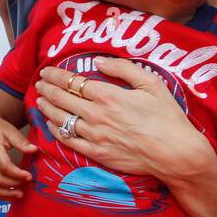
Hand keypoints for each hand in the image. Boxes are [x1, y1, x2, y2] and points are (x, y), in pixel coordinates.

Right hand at [0, 110, 34, 200]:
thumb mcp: (9, 130)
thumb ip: (21, 141)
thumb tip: (34, 150)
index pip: (4, 167)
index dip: (18, 174)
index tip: (30, 176)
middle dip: (13, 185)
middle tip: (27, 184)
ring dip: (5, 194)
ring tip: (19, 195)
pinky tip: (9, 196)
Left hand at [34, 57, 208, 178]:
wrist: (176, 154)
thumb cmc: (168, 118)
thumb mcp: (152, 84)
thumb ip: (124, 69)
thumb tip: (99, 61)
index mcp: (109, 96)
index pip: (74, 82)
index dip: (57, 75)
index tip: (48, 71)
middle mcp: (97, 115)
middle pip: (62, 99)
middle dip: (47, 88)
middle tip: (39, 83)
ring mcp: (95, 136)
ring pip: (61, 119)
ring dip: (47, 108)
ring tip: (39, 100)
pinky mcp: (97, 154)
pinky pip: (68, 141)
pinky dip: (55, 130)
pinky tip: (50, 124)